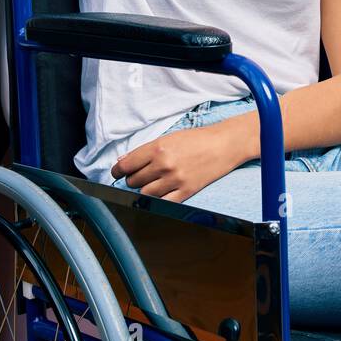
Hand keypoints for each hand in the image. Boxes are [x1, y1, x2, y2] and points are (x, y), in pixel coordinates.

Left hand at [110, 119, 241, 200]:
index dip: (117, 171)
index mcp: (157, 148)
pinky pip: (163, 202)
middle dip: (133, 179)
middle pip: (134, 181)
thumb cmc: (196, 139)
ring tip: (152, 183)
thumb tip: (123, 161)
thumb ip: (144, 150)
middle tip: (140, 176)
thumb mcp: (168, 138)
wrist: (224, 145)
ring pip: (145, 194)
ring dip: (145, 190)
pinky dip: (158, 200)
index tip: (117, 173)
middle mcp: (164, 164)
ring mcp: (175, 179)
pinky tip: (160, 193)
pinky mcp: (186, 191)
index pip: (126, 165)